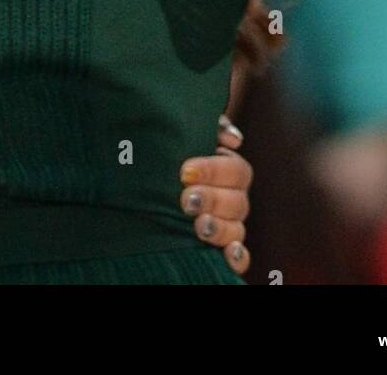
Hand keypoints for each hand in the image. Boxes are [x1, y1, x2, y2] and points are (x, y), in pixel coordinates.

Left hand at [179, 114, 251, 275]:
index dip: (214, 171)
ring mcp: (230, 224)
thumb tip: (234, 139)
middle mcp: (234, 198)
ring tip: (199, 227)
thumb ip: (211, 128)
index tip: (184, 172)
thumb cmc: (171, 152)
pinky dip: (236, 258)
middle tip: (186, 200)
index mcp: (229, 168)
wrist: (147, 179)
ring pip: (238, 229)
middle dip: (212, 200)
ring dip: (220, 229)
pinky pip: (239, 257)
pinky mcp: (222, 248)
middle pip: (237, 201)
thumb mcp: (186, 135)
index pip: (236, 170)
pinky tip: (227, 255)